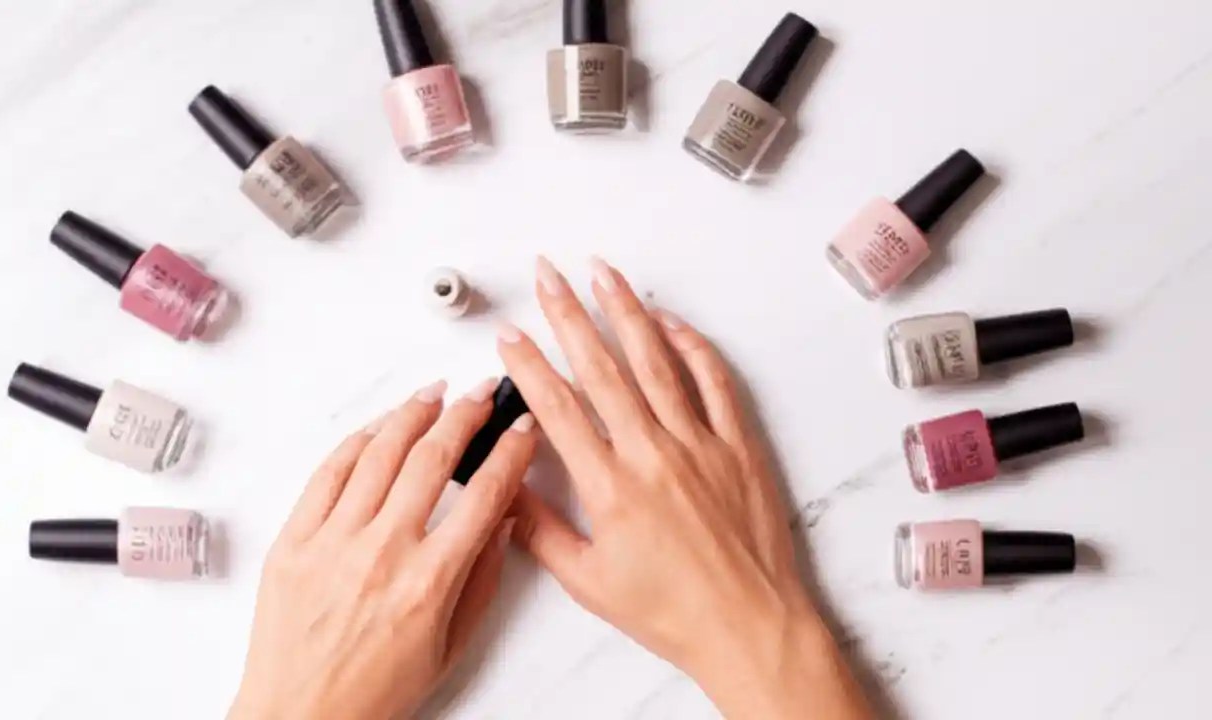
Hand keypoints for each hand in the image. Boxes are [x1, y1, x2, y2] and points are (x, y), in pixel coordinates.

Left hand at [229, 379, 536, 719]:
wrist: (300, 719)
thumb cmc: (374, 693)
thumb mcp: (450, 646)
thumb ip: (481, 579)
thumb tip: (503, 522)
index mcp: (430, 581)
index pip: (485, 494)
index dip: (510, 452)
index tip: (521, 428)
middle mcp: (383, 552)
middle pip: (434, 457)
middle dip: (467, 414)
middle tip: (483, 393)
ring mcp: (333, 541)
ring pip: (380, 452)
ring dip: (413, 413)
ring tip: (435, 395)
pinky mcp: (294, 540)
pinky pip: (328, 473)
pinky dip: (358, 441)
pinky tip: (380, 427)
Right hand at [501, 257, 871, 719]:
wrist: (750, 627)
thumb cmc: (672, 614)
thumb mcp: (588, 582)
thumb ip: (540, 530)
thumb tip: (506, 488)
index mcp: (609, 488)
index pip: (558, 408)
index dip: (529, 365)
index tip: (509, 335)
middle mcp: (652, 454)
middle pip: (601, 368)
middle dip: (568, 313)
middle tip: (547, 274)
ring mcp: (699, 444)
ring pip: (656, 361)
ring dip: (625, 311)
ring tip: (602, 272)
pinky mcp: (738, 446)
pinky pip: (713, 382)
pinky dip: (691, 345)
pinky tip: (670, 321)